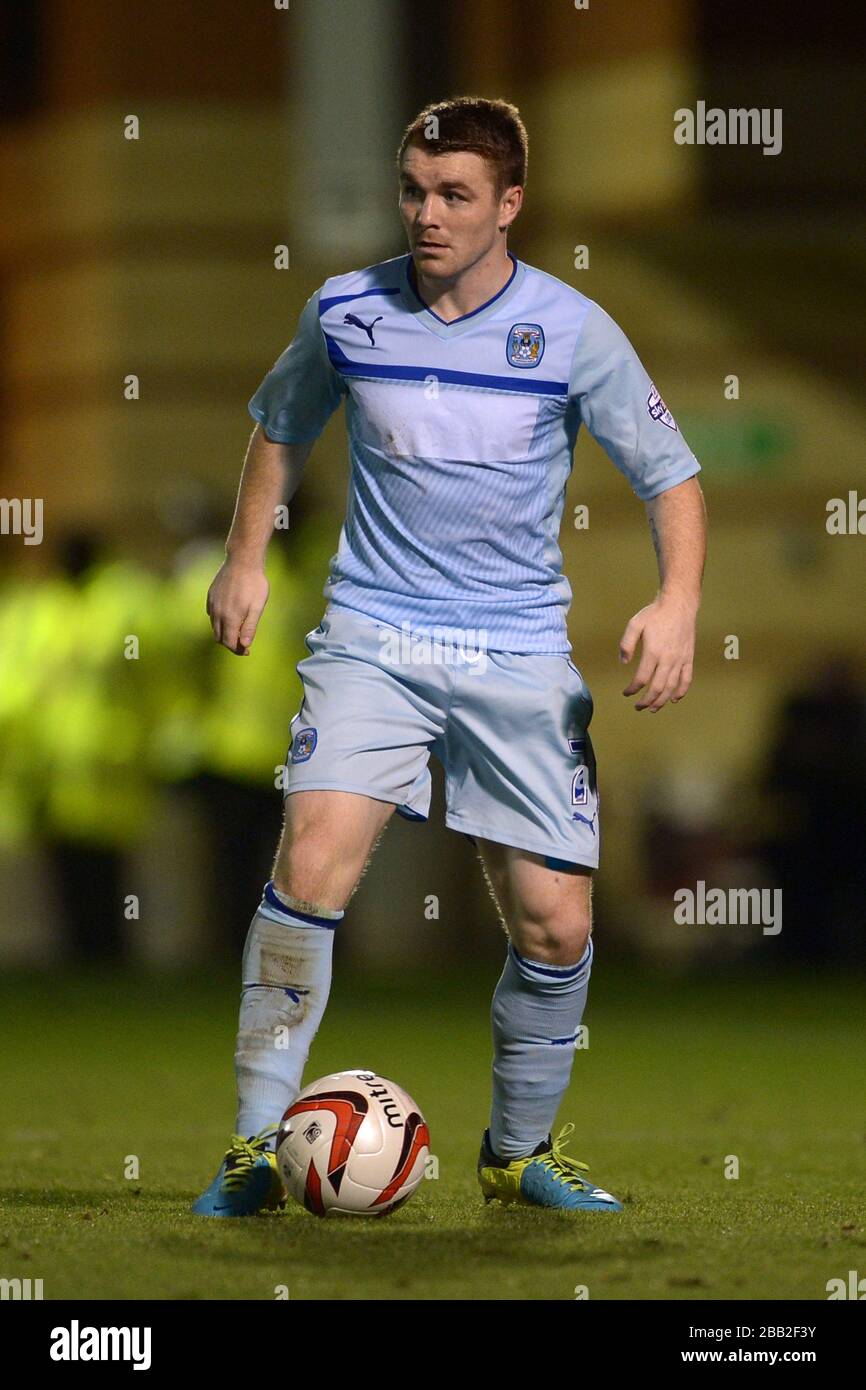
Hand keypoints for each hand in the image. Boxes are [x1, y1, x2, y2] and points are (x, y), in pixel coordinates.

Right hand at [206, 558, 269, 654]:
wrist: (243, 561)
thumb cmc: (254, 583)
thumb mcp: (257, 607)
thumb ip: (250, 627)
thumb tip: (245, 645)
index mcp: (230, 617)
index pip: (229, 643)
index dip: (237, 650)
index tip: (247, 651)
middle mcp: (217, 613)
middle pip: (219, 637)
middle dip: (230, 644)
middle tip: (243, 643)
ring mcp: (212, 604)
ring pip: (214, 627)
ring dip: (224, 633)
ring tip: (237, 631)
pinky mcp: (210, 596)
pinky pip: (211, 615)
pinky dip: (219, 621)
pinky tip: (229, 617)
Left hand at [619, 594, 695, 710]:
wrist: (679, 604)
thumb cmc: (655, 613)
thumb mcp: (634, 624)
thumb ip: (626, 644)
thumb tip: (623, 663)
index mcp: (653, 652)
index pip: (641, 678)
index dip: (632, 689)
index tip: (626, 693)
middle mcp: (668, 659)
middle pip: (657, 688)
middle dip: (646, 701)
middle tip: (638, 707)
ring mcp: (680, 660)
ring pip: (672, 687)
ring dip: (662, 701)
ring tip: (653, 708)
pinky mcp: (689, 657)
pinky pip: (687, 679)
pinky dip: (681, 692)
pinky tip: (674, 699)